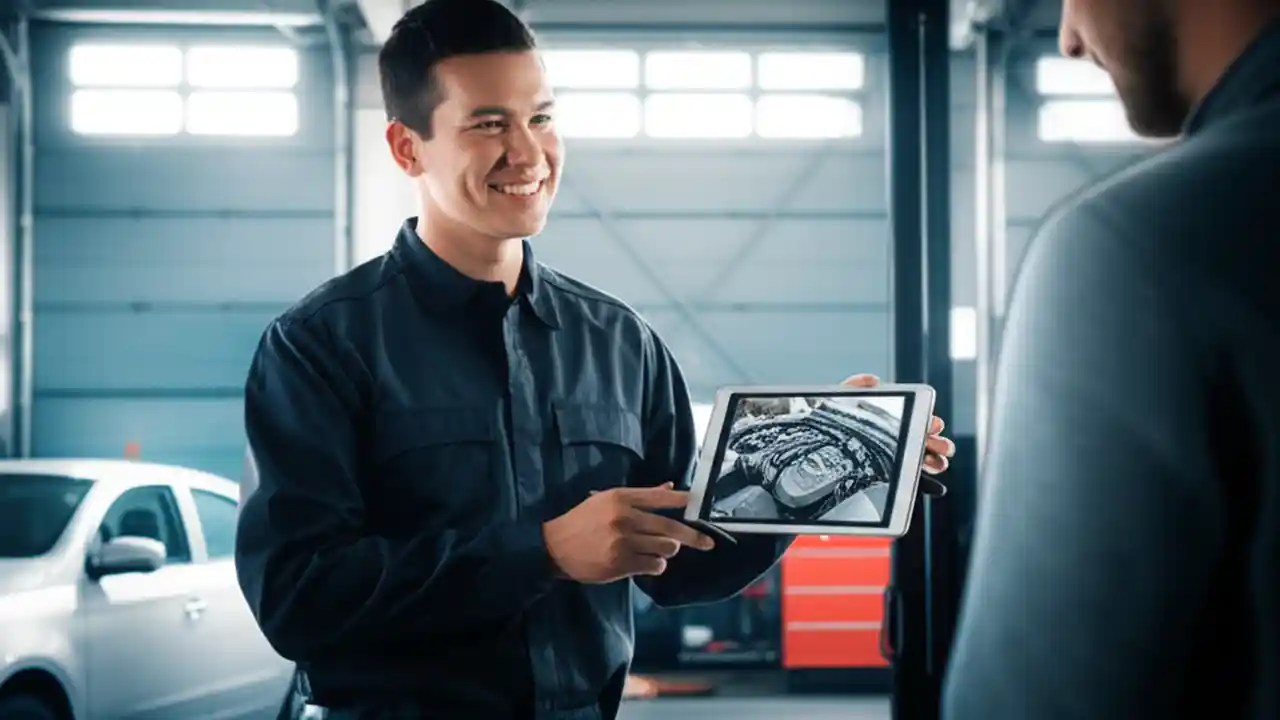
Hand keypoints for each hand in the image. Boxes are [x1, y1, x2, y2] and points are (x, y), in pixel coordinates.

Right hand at [542, 484, 715, 583]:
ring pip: (665, 549)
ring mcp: (623, 542)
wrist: (555, 547)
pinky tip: (646, 562)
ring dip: (668, 551)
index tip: (701, 504)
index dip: (684, 501)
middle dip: (693, 536)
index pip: (659, 498)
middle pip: (670, 527)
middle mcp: (624, 518)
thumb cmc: (583, 521)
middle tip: (708, 542)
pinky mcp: (621, 564)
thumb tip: (669, 488)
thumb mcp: (607, 500)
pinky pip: (654, 565)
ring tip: (657, 550)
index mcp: (621, 498)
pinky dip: (655, 565)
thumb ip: (640, 496)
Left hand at [842, 374, 955, 474]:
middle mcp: (900, 439)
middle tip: (939, 445)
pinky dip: (928, 482)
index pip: (920, 421)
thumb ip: (856, 385)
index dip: (931, 423)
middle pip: (929, 441)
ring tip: (937, 463)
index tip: (933, 424)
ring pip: (927, 460)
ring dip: (937, 460)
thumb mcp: (841, 400)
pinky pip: (916, 480)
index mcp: (894, 420)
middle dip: (939, 442)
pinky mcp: (893, 476)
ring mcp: (898, 458)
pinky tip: (933, 482)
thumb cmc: (833, 421)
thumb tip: (874, 380)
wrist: (821, 442)